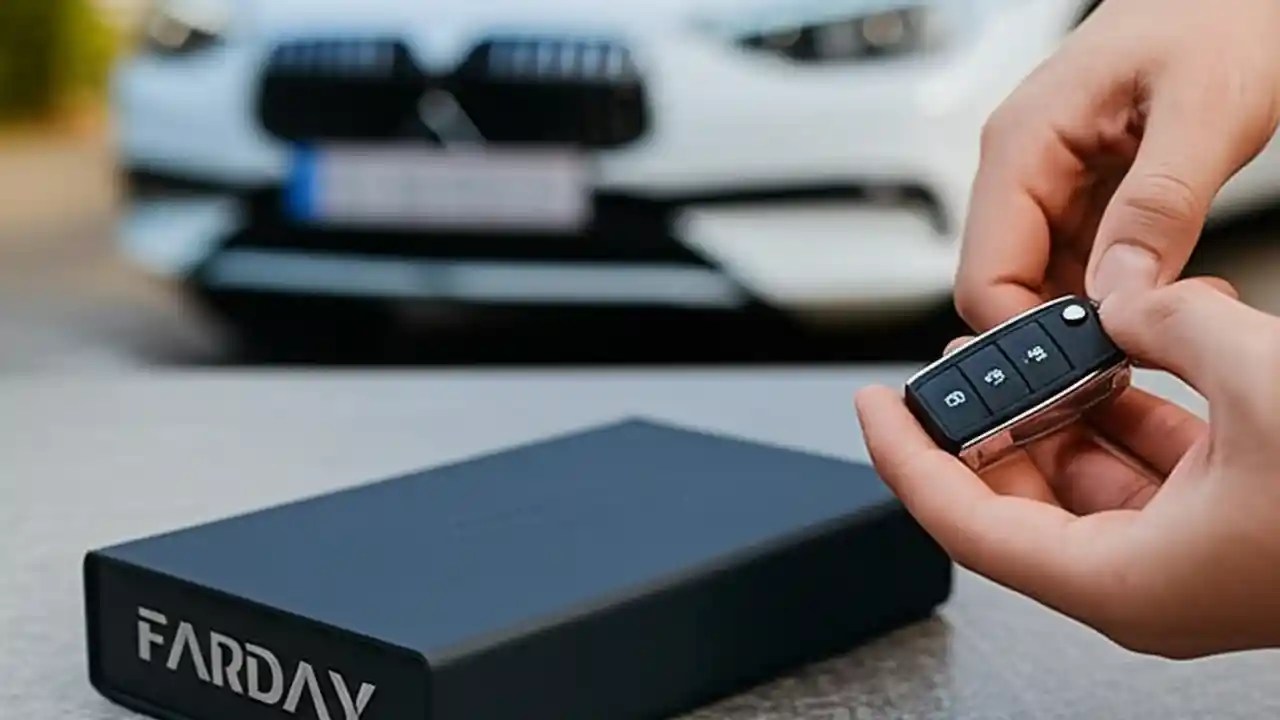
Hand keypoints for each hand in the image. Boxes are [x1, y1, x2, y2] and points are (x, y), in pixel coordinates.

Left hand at [855, 282, 1279, 658]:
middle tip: (964, 359)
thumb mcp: (1264, 387)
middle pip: (1019, 496)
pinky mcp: (1223, 532)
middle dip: (988, 415)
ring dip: (1062, 406)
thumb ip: (1172, 327)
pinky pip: (1146, 473)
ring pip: (1085, 479)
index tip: (875, 407)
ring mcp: (1182, 561)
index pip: (964, 522)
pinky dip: (1125, 415)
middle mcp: (1141, 584)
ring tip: (1038, 342)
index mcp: (1121, 583)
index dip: (907, 457)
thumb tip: (1124, 300)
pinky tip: (1120, 361)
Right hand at [956, 0, 1279, 330]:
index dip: (1024, 338)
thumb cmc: (1216, 13)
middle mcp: (1023, 164)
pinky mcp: (1081, 191)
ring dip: (1092, 317)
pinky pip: (1077, 262)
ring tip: (1158, 322)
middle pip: (1004, 288)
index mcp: (1023, 142)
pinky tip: (1156, 293)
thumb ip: (1157, 208)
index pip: (983, 276)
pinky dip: (1112, 292)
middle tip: (1132, 355)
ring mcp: (1049, 180)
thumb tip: (1119, 294)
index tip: (1083, 369)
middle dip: (1060, 335)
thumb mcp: (1205, 111)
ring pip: (1041, 283)